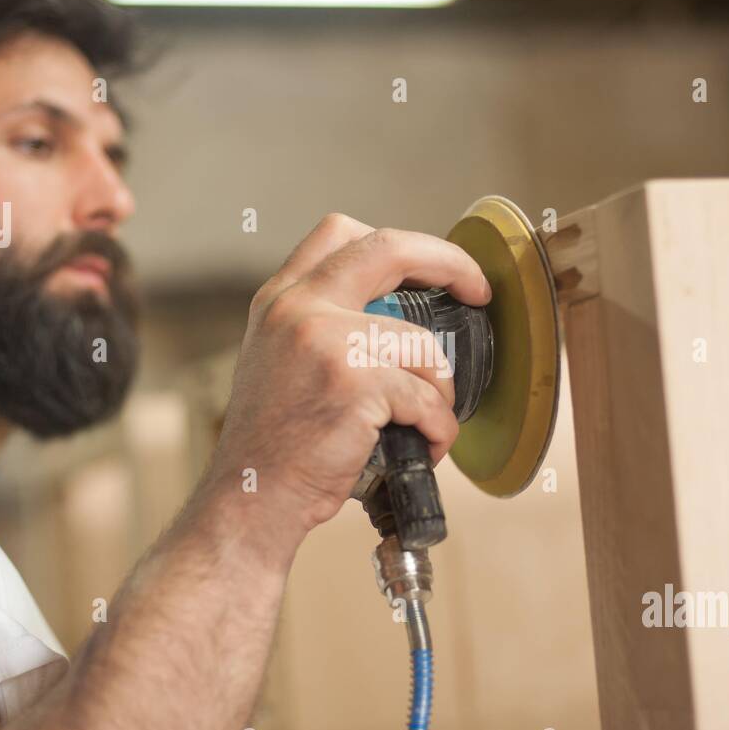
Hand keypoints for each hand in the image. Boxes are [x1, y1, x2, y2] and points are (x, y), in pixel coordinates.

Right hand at [198, 212, 491, 546]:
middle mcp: (299, 307)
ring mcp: (326, 340)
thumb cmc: (273, 444)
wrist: (251, 497)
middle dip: (450, 263)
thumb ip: (321, 324)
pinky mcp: (354, 384)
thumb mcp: (279, 359)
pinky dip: (438, 428)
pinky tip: (425, 446)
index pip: (342, 233)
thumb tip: (390, 315)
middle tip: (477, 290)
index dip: (401, 242)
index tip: (434, 265)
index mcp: (281, 299)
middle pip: (391, 248)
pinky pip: (426, 398)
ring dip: (441, 388)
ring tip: (427, 422)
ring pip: (422, 344)